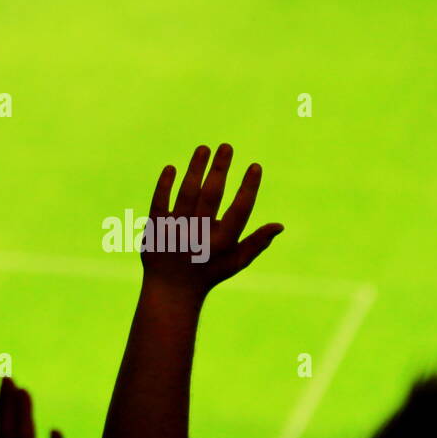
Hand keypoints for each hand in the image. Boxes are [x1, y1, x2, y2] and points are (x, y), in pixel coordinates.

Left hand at [143, 143, 282, 297]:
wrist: (172, 290)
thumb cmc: (208, 273)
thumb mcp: (235, 262)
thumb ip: (257, 243)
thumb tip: (280, 226)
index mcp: (222, 243)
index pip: (239, 210)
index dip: (249, 187)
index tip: (255, 166)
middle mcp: (199, 236)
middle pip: (211, 196)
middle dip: (220, 169)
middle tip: (226, 146)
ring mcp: (176, 232)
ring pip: (187, 194)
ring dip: (195, 169)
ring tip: (204, 148)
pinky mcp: (157, 230)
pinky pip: (160, 203)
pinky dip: (164, 185)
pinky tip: (172, 167)